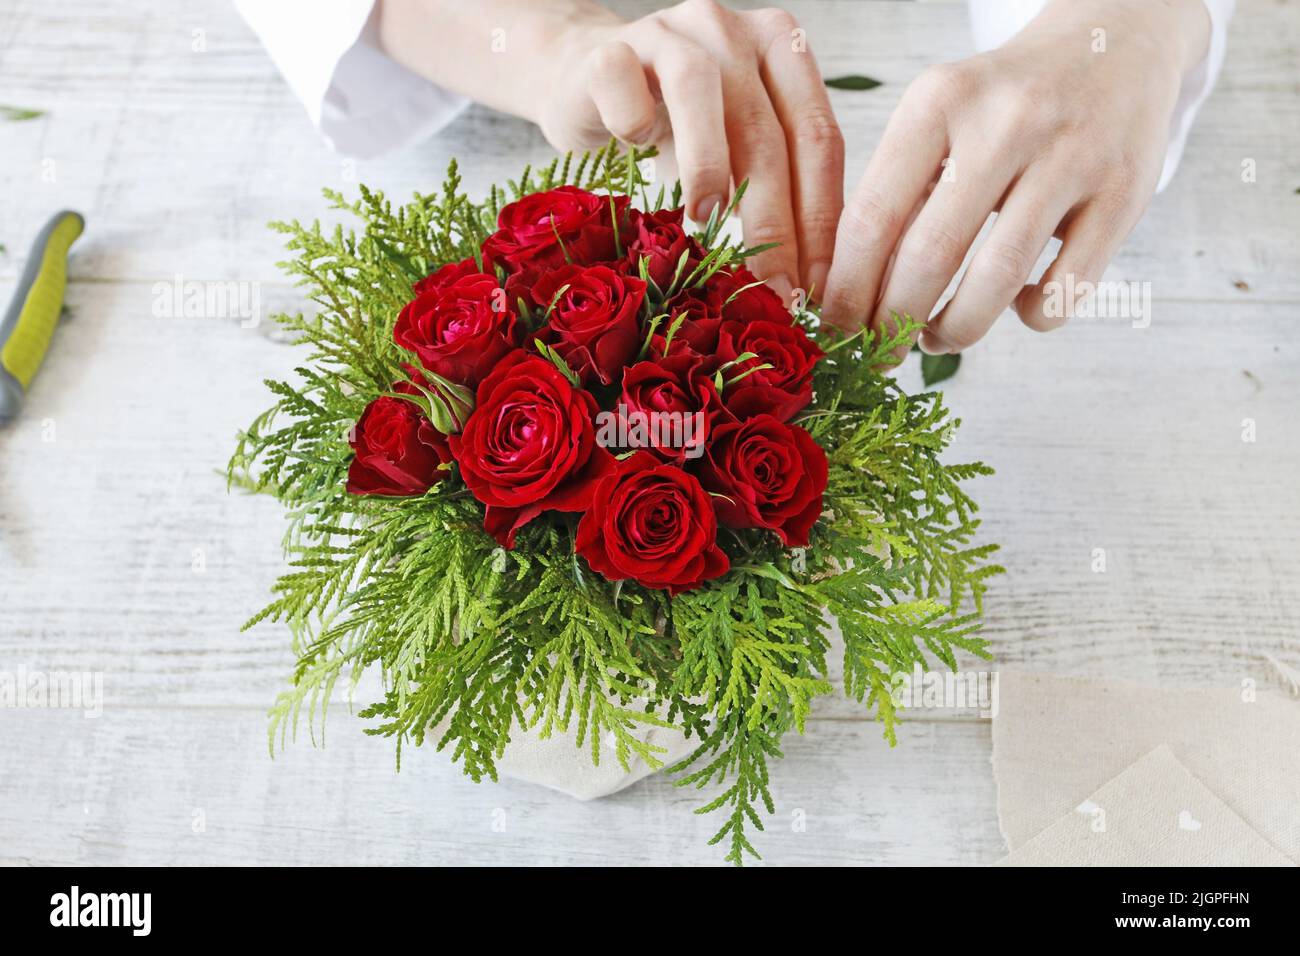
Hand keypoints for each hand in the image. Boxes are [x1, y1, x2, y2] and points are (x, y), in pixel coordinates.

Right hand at [533, 0, 845, 302]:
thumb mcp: (732, 148)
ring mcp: (667, 32)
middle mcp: (730, 31)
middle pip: (766, 128)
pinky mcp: (606, 48)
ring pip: (699, 89)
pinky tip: (635, 151)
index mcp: (779, 48)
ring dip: (708, 163)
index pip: (817, 138)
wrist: (586, 75)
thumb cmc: (672, 123)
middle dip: (775, 219)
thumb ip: (771, 186)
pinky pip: (622, 83)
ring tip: (706, 219)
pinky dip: (632, 122)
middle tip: (772, 285)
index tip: (814, 287)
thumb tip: (802, 281)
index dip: (820, 218)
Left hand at [821, 0, 1209, 354]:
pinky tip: (1016, 304)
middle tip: (881, 352)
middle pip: (928, 258)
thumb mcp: (938, 119)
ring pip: (996, 282)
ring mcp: (1072, 157)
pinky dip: (1031, 316)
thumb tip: (850, 298)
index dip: (846, 291)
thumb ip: (897, 196)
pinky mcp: (1124, 193)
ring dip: (956, 331)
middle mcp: (1006, 122)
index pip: (871, 218)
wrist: (1112, 45)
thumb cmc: (1002, 104)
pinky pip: (1065, 290)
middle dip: (893, 325)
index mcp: (939, 101)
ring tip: (938, 339)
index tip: (835, 330)